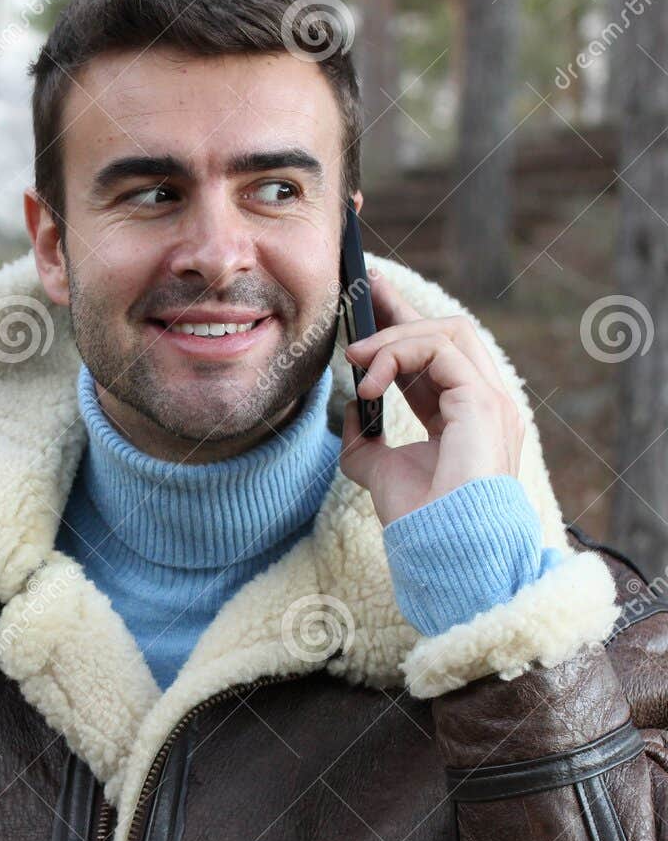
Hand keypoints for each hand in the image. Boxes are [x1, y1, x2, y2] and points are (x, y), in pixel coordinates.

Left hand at [338, 267, 525, 525]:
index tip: (368, 302)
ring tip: (354, 358)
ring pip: (446, 333)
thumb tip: (351, 408)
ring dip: (392, 338)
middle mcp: (482, 401)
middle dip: (402, 308)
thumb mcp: (379, 470)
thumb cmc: (421, 518)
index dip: (402, 326)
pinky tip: (370, 382)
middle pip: (447, 331)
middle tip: (363, 291)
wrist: (444, 549)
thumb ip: (365, 438)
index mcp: (464, 414)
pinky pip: (441, 351)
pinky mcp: (484, 402)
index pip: (434, 355)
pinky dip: (399, 356)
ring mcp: (489, 400)